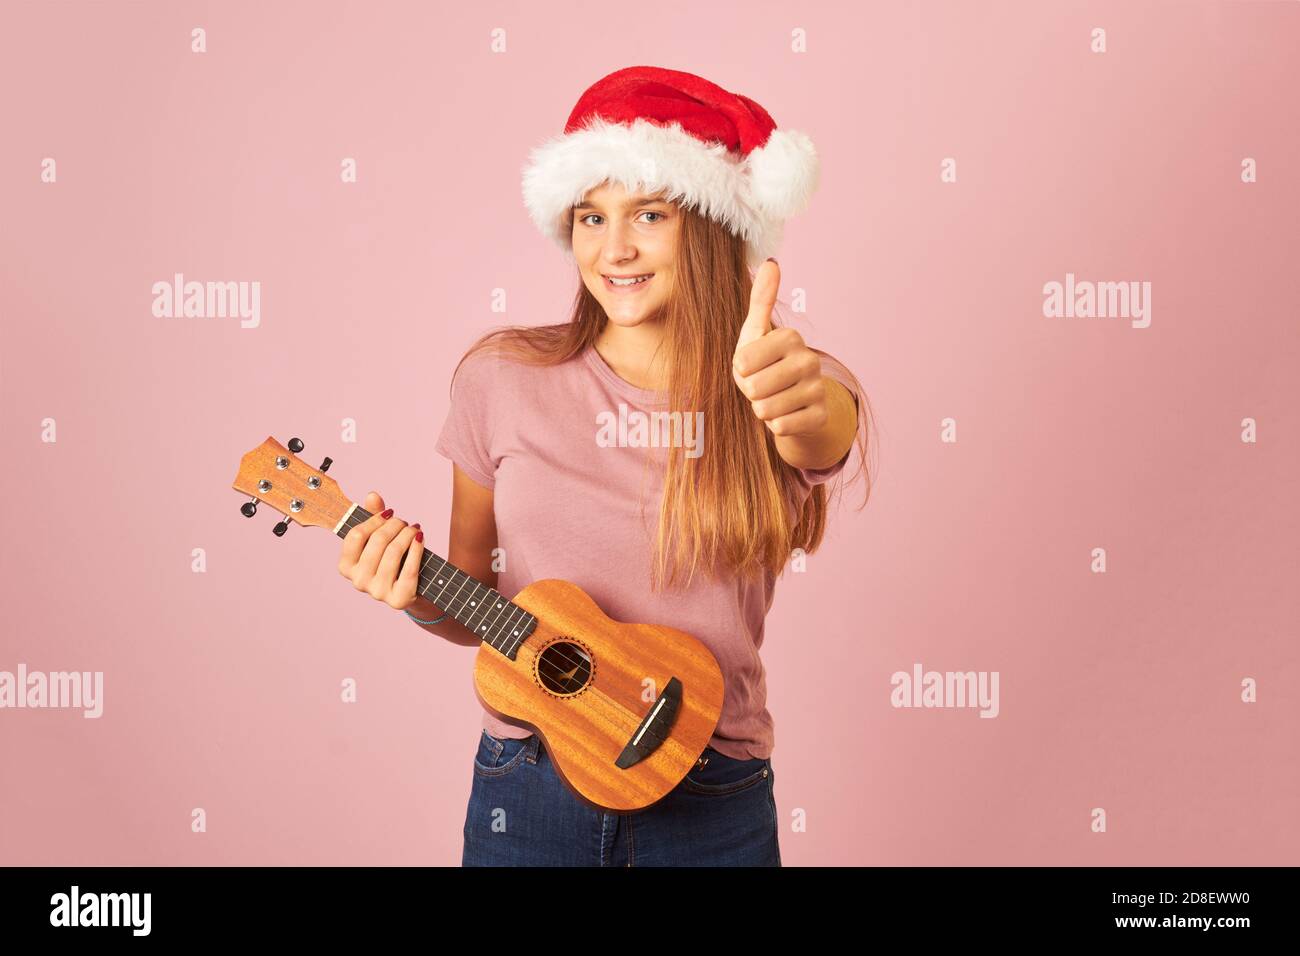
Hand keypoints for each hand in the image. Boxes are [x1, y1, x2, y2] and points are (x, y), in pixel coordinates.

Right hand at [337, 490, 427, 611]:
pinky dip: (418, 548)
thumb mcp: (380, 538)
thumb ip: (374, 516)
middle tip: (404, 522)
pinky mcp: (398, 599)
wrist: (412, 589)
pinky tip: (421, 538)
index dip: (375, 519)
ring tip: (414, 529)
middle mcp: (358, 582)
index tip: (389, 513)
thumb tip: (373, 495)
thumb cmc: (393, 560)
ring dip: (407, 534)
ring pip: (394, 552)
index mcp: (346, 566)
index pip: (356, 535)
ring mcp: (377, 592)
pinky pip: (410, 568)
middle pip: (377, 541)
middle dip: (395, 525)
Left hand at [732, 259, 828, 436]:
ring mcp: (817, 389)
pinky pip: (781, 427)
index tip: (753, 366)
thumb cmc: (766, 364)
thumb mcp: (755, 333)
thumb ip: (761, 300)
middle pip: (754, 388)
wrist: (795, 401)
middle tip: (763, 385)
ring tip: (774, 398)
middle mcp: (809, 360)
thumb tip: (771, 262)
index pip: (741, 363)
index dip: (740, 370)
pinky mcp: (820, 416)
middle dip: (751, 392)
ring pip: (766, 409)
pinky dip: (776, 424)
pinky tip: (787, 413)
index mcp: (790, 337)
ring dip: (763, 409)